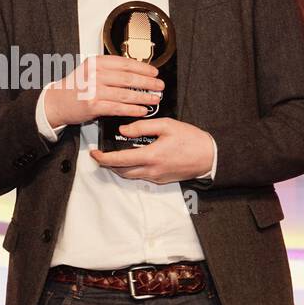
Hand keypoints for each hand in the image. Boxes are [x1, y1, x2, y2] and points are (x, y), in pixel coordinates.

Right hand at [43, 54, 162, 127]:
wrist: (57, 102)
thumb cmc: (76, 87)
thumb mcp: (90, 70)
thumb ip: (110, 69)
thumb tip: (136, 73)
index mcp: (96, 62)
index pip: (125, 63)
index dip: (143, 68)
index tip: (154, 72)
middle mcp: (95, 74)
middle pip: (128, 78)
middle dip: (147, 83)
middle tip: (159, 86)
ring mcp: (93, 90)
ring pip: (125, 94)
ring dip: (143, 97)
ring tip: (155, 99)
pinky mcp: (93, 106)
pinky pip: (118, 108)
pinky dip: (133, 109)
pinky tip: (142, 110)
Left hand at [89, 118, 214, 184]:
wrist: (209, 156)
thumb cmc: (191, 139)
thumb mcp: (167, 125)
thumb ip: (143, 126)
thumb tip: (124, 130)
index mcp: (151, 156)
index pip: (119, 160)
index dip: (103, 158)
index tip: (94, 153)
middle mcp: (151, 170)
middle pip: (121, 171)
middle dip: (107, 164)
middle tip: (99, 155)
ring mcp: (156, 177)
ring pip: (129, 175)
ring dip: (118, 168)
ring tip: (111, 156)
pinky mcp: (161, 179)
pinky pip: (140, 176)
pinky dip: (130, 169)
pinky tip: (130, 159)